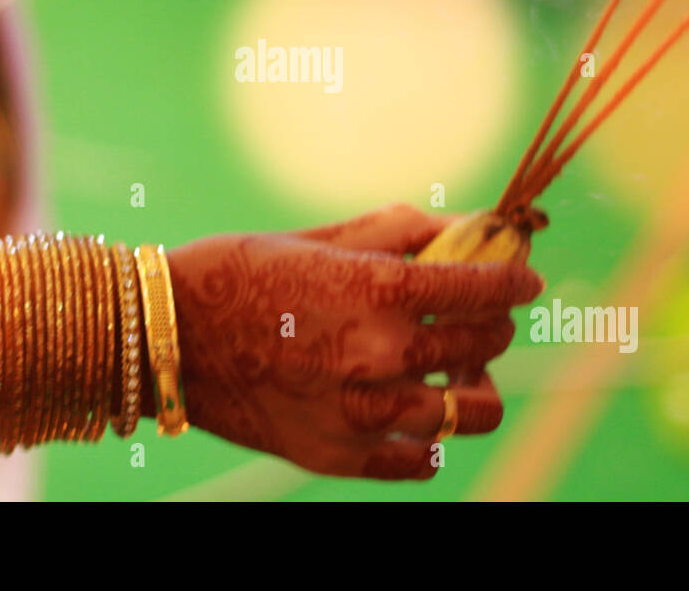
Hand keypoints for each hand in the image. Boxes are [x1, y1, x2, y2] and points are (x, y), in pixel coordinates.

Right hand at [164, 203, 542, 479]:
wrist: (165, 336)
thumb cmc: (240, 272)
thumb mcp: (321, 238)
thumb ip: (400, 232)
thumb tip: (465, 226)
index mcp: (379, 291)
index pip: (485, 288)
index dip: (515, 279)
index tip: (523, 278)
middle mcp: (381, 357)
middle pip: (484, 345)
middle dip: (494, 323)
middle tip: (479, 315)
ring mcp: (362, 415)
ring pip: (471, 413)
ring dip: (475, 385)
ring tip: (455, 372)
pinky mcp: (338, 457)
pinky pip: (421, 460)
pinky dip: (429, 437)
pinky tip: (414, 413)